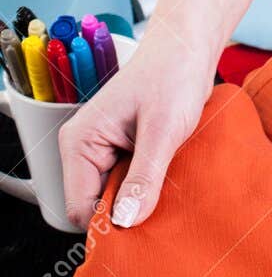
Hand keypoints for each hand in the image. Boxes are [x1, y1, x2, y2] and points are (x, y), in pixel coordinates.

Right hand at [58, 28, 215, 231]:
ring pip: (115, 197)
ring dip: (140, 200)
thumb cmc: (173, 73)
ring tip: (168, 189)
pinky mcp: (122, 150)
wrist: (188, 46)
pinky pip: (128, 184)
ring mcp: (103, 150)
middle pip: (96, 206)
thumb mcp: (163, 129)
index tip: (143, 230)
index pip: (81, 208)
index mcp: (79, 142)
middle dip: (127, 213)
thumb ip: (144, 177)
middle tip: (163, 208)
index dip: (110, 224)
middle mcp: (84, 149)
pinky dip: (147, 187)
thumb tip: (126, 222)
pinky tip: (168, 179)